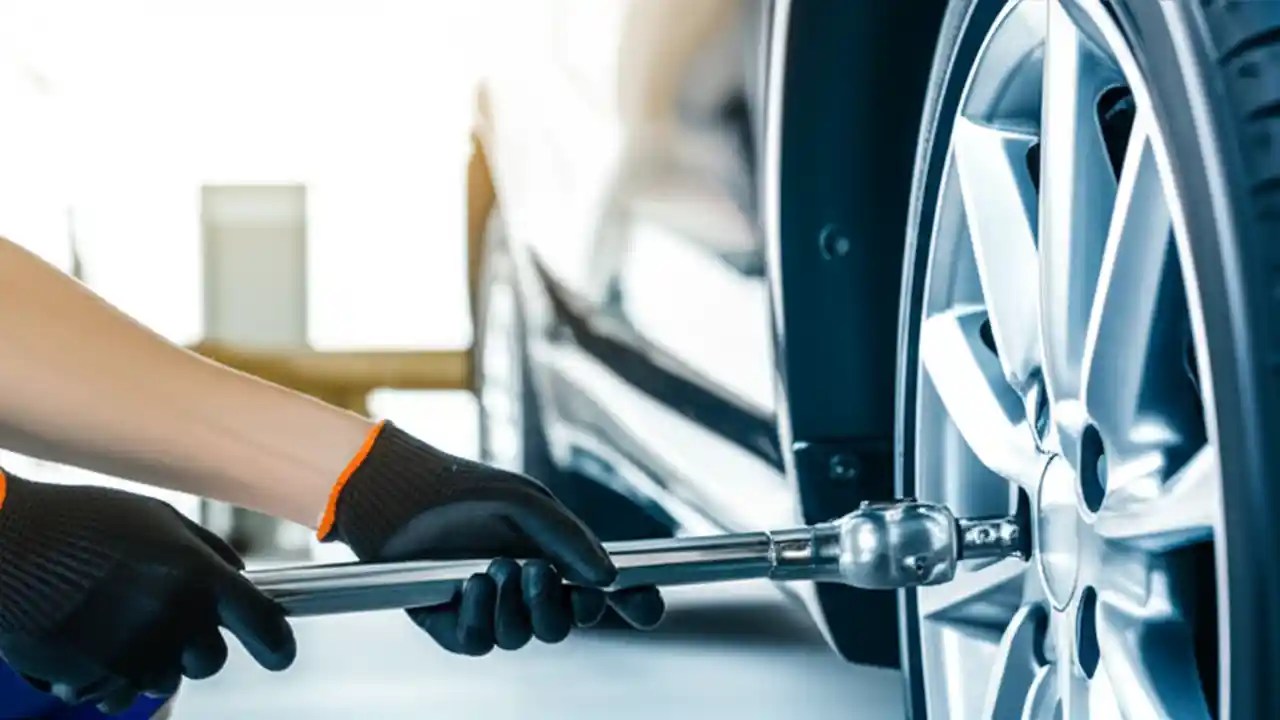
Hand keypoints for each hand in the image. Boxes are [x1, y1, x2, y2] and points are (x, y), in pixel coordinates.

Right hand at [0, 471, 294, 712]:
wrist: (9, 544)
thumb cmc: (80, 523)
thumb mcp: (157, 518)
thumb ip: (206, 549)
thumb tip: (240, 576)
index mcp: (198, 574)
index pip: (262, 622)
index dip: (277, 643)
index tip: (279, 652)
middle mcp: (174, 619)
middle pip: (210, 661)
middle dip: (194, 646)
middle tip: (162, 620)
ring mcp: (133, 655)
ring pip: (164, 681)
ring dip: (148, 662)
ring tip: (112, 624)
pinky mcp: (92, 680)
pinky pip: (118, 695)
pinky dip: (108, 679)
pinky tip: (86, 643)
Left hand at [319, 421, 664, 655]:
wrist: (396, 491)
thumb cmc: (463, 488)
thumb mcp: (525, 503)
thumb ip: (568, 538)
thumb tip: (609, 577)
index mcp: (556, 558)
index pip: (606, 592)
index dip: (633, 604)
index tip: (649, 604)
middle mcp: (526, 589)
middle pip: (568, 624)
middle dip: (561, 607)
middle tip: (539, 573)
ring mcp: (490, 609)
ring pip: (524, 638)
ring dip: (516, 606)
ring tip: (495, 566)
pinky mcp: (451, 624)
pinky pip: (479, 643)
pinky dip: (482, 616)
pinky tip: (472, 584)